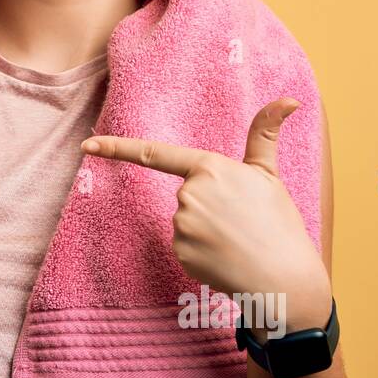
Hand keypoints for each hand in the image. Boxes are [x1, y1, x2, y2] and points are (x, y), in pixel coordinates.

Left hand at [80, 98, 330, 335]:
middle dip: (208, 207)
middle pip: (184, 195)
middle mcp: (189, 193)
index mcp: (209, 167)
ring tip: (236, 240)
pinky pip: (183, 247)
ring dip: (205, 231)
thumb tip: (290, 99)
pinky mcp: (179, 253)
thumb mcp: (268, 175)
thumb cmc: (279, 223)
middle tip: (241, 221)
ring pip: (183, 222)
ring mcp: (181, 225)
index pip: (154, 154)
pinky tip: (225, 258)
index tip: (87, 145)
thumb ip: (265, 134)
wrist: (284, 278)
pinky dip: (201, 253)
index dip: (116, 148)